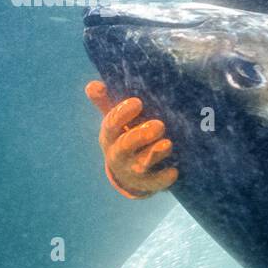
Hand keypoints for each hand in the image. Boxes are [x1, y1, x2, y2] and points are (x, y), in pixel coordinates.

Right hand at [85, 81, 177, 198]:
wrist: (127, 174)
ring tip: (168, 144)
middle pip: (125, 145)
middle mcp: (118, 154)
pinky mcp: (147, 183)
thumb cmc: (124, 137)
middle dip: (141, 135)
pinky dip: (163, 178)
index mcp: (110, 136)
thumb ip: (105, 103)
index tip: (138, 102)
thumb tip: (93, 85)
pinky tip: (174, 171)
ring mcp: (132, 170)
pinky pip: (154, 183)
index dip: (122, 114)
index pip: (111, 125)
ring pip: (141, 163)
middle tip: (159, 125)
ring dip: (155, 153)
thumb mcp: (115, 122)